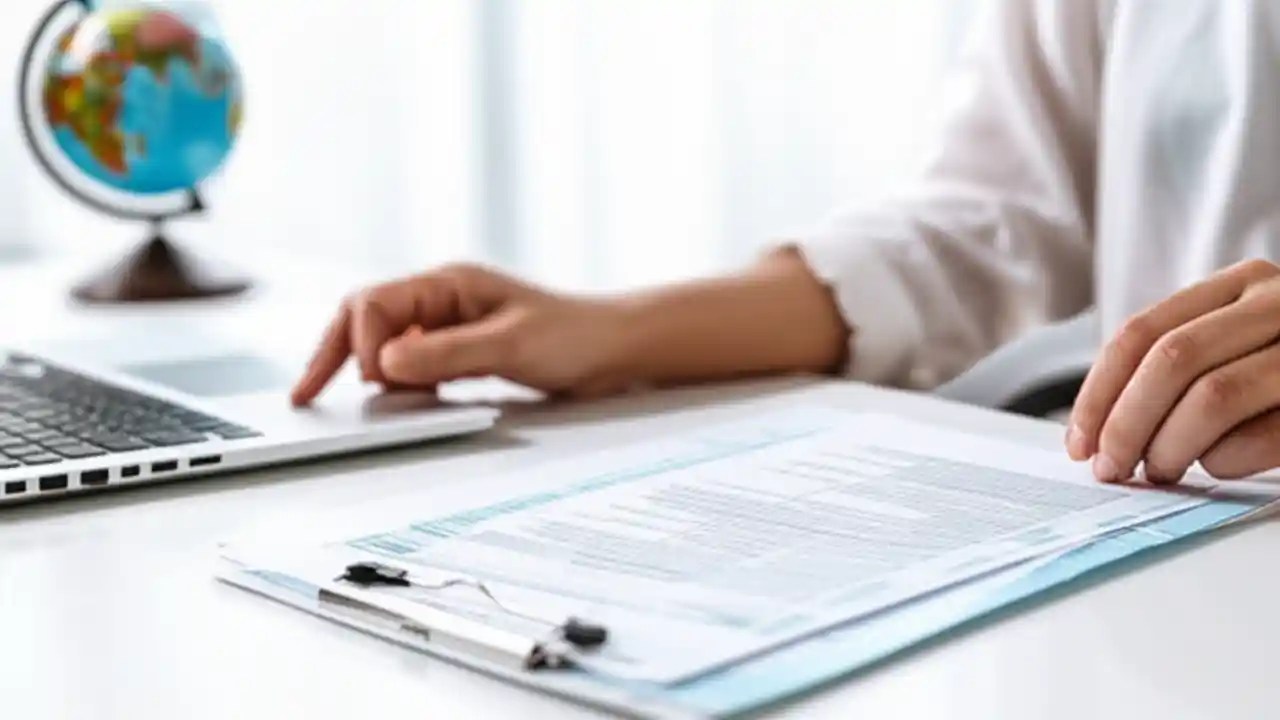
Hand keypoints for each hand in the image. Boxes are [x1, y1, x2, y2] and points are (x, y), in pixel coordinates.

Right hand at [290, 264, 632, 405]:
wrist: (615, 350)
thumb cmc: (574, 335)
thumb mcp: (508, 346)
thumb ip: (445, 354)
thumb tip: (382, 364)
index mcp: (447, 285)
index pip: (375, 304)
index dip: (362, 343)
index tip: (370, 379)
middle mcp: (441, 302)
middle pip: (364, 319)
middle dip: (332, 352)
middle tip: (303, 394)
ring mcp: (448, 328)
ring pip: (383, 344)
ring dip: (360, 368)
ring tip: (334, 399)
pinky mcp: (459, 354)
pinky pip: (410, 366)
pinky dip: (393, 384)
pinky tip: (387, 403)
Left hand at [1067, 259, 1279, 482]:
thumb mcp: (1234, 345)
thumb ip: (1177, 368)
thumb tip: (1094, 433)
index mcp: (1239, 283)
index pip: (1141, 333)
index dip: (1099, 393)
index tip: (1079, 444)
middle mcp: (1278, 301)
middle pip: (1170, 361)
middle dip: (1126, 423)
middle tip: (1111, 469)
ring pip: (1214, 396)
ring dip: (1171, 446)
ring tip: (1160, 471)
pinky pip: (1266, 434)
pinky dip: (1227, 460)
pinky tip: (1219, 465)